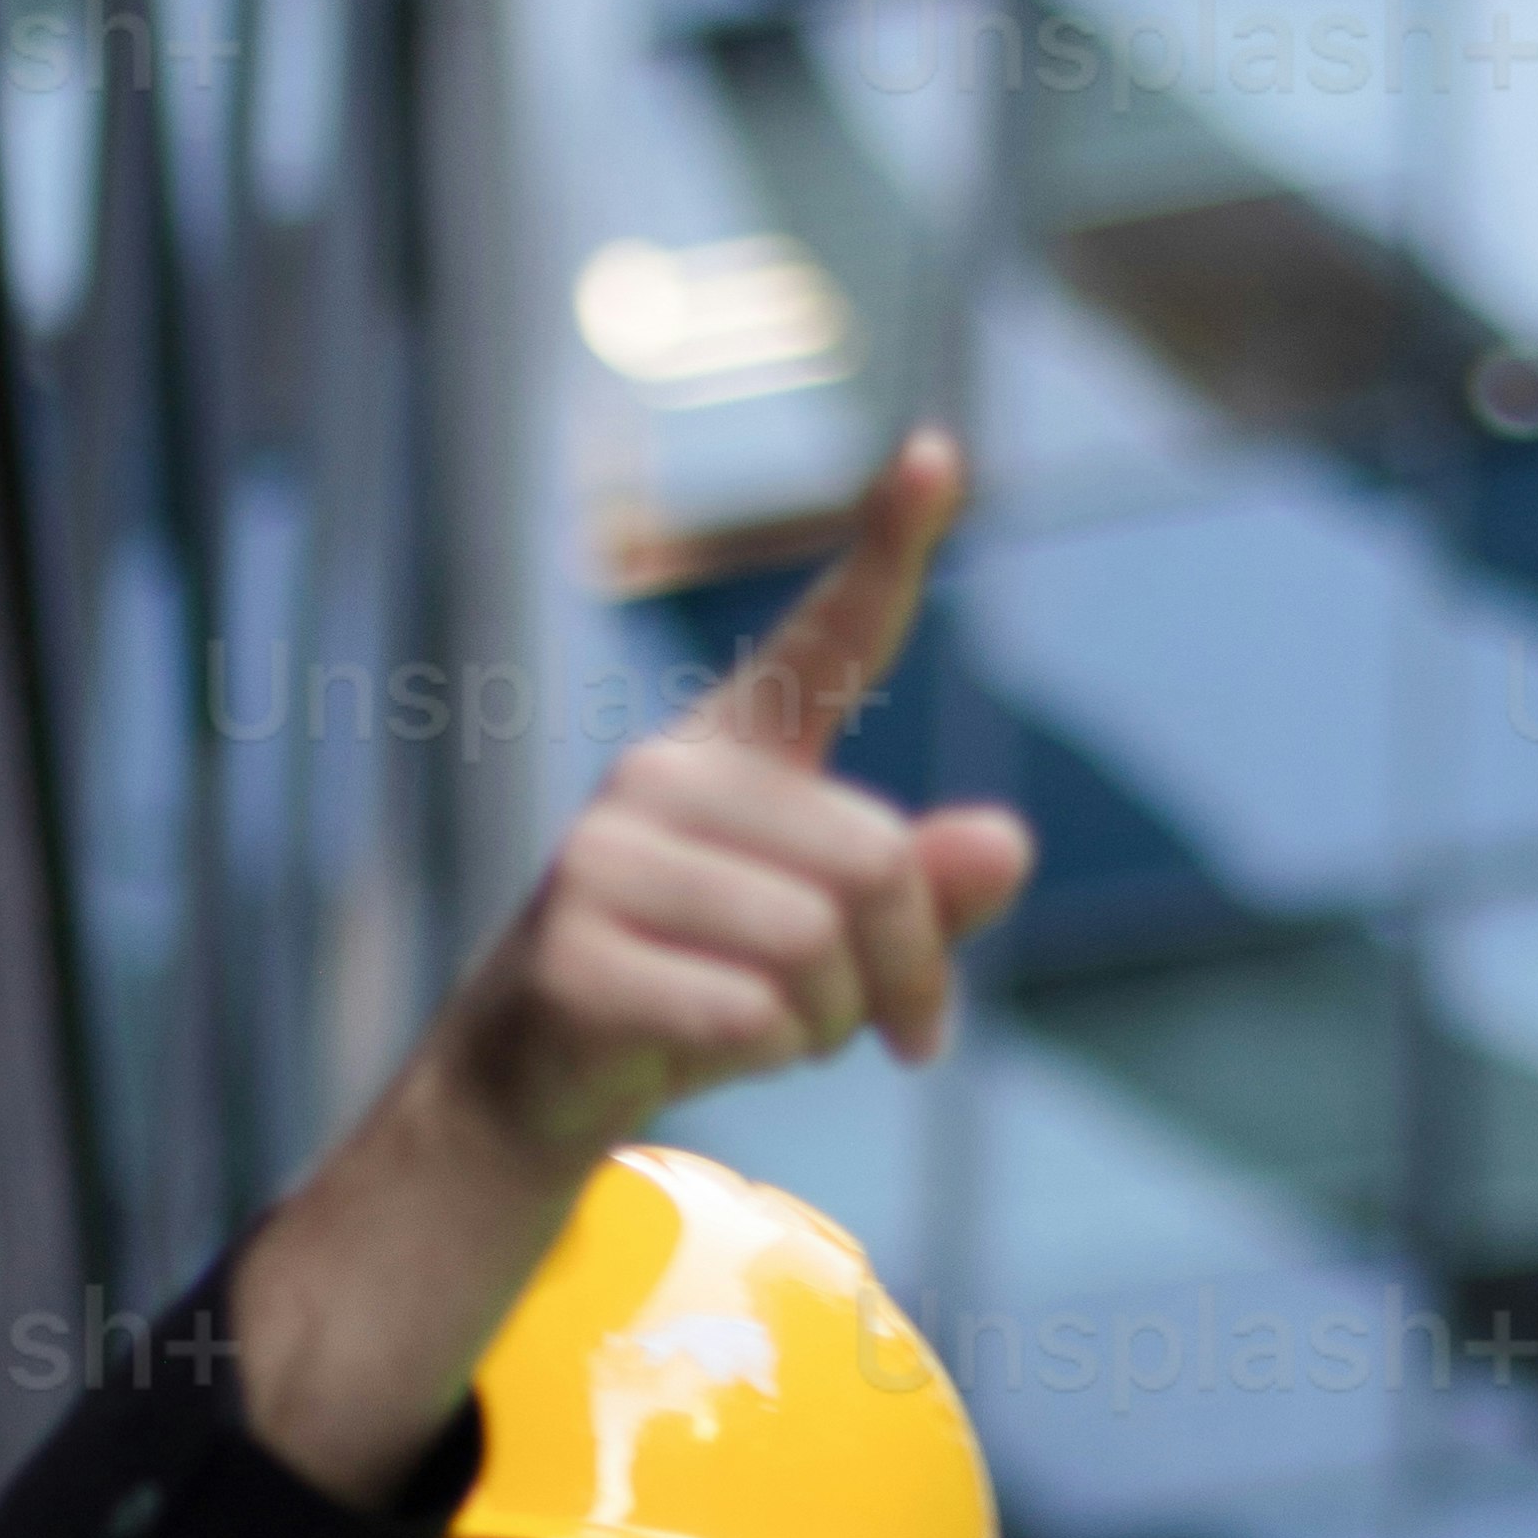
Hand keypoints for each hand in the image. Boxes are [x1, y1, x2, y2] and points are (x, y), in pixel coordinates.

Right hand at [235, 439, 1030, 1501]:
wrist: (531, 1088)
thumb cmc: (696, 996)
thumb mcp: (829, 950)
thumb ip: (924, 898)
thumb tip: (1005, 846)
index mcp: (731, 755)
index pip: (826, 640)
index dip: (890, 547)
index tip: (938, 450)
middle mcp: (662, 777)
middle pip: (874, 862)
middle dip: (901, 972)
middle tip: (878, 1031)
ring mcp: (604, 855)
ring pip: (818, 942)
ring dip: (829, 1023)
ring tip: (769, 1031)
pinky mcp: (575, 948)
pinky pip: (751, 1010)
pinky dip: (761, 1056)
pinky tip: (699, 1052)